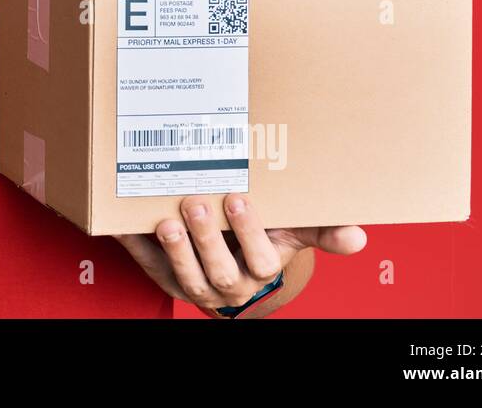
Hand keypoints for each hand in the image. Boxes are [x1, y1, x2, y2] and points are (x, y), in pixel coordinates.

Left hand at [111, 192, 366, 312]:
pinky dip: (134, 244)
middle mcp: (231, 284)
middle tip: (196, 202)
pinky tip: (122, 224)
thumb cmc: (262, 236)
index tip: (238, 198)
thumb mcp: (291, 228)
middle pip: (220, 270)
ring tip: (166, 220)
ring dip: (176, 249)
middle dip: (206, 237)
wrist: (230, 258)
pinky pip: (146, 264)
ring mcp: (195, 282)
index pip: (261, 258)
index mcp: (263, 269)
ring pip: (186, 276)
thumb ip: (322, 229)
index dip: (249, 232)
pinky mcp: (163, 275)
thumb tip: (359, 236)